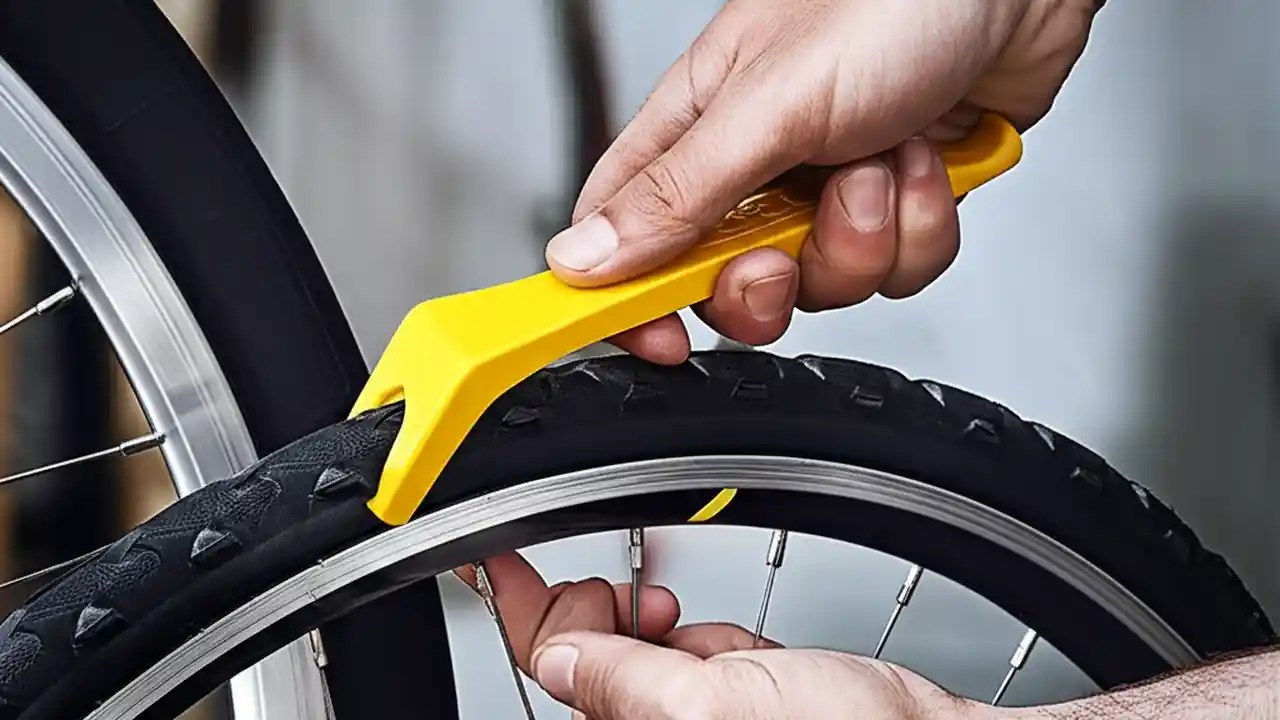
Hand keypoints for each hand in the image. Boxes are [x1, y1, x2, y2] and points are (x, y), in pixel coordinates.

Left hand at [533, 626, 989, 719]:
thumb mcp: (720, 706)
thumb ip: (627, 682)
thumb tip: (558, 655)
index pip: (552, 668)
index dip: (527, 609)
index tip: (500, 554)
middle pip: (590, 654)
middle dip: (616, 616)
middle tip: (650, 602)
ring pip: (640, 646)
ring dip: (670, 627)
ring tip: (717, 640)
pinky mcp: (728, 705)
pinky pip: (690, 653)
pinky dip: (708, 637)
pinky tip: (744, 652)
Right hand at [544, 0, 1099, 362]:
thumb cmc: (891, 0)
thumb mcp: (767, 103)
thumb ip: (676, 191)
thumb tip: (585, 258)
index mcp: (695, 129)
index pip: (621, 235)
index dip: (629, 299)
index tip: (658, 337)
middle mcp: (754, 166)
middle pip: (725, 284)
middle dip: (771, 282)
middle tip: (791, 242)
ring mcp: (826, 189)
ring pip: (823, 284)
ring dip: (866, 236)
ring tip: (884, 160)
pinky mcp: (893, 203)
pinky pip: (895, 269)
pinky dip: (921, 225)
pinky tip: (928, 160)